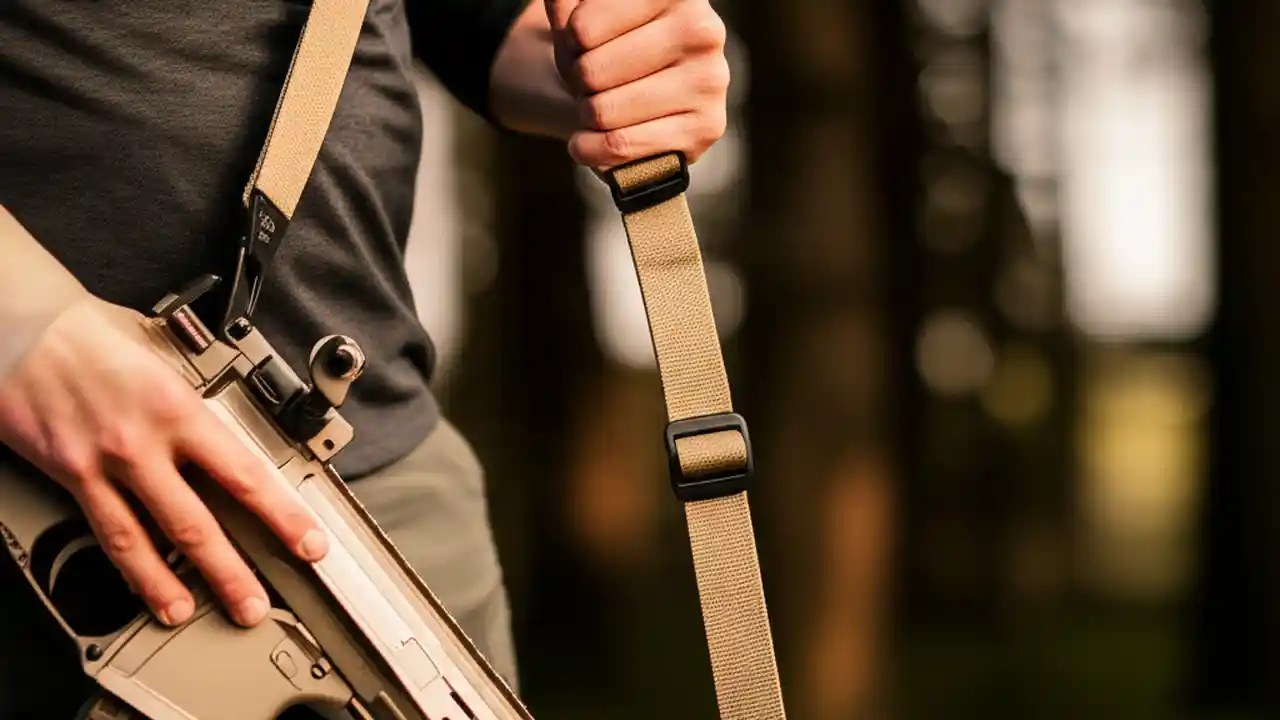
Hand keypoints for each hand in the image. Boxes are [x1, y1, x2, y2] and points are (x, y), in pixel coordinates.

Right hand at [0, 297, 326, 627]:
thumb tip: (229, 434)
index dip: (282, 517)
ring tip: (197, 612)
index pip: (246, 474)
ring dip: (175, 584)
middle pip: (199, 522)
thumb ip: (195, 404)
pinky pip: (104, 529)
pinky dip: (129, 566)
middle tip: (256, 605)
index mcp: (181, 408)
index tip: (308, 542)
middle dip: (232, 571)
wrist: (24, 324)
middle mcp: (144, 441)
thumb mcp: (164, 361)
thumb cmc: (93, 335)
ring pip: (148, 539)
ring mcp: (103, 463)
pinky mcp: (68, 473)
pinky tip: (146, 587)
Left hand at [545, 0, 730, 169]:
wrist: (641, 95)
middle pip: (591, 72)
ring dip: (585, 116)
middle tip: (589, 81)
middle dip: (577, 83)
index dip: (567, 44)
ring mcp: (709, 81)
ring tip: (597, 106)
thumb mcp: (580, 14)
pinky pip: (620, 145)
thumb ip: (565, 6)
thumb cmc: (607, 46)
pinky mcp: (705, 128)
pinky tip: (590, 140)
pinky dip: (591, 149)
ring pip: (604, 112)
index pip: (582, 29)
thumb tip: (559, 7)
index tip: (580, 43)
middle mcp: (703, 29)